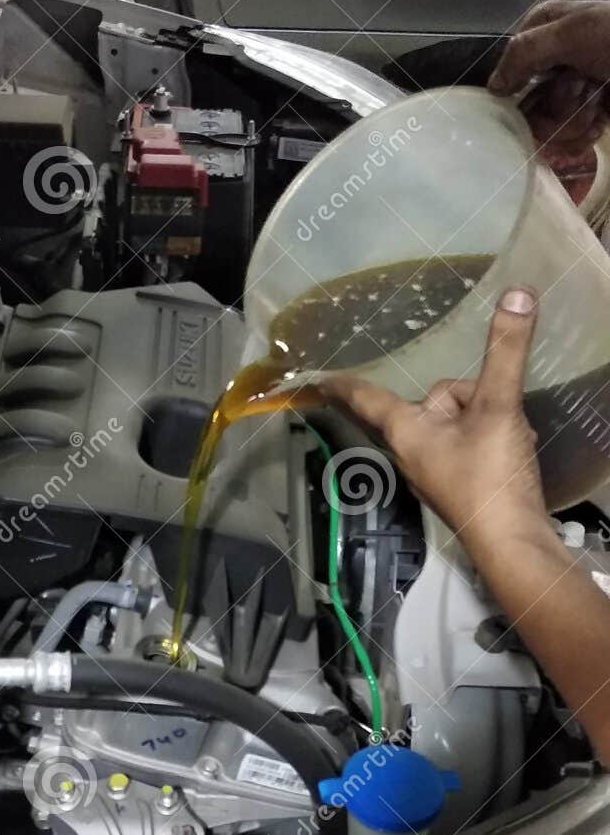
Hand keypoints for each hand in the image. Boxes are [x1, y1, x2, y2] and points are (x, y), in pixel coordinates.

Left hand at [319, 289, 545, 549]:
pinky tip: (512, 449)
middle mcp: (410, 453)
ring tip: (508, 434)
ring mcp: (434, 472)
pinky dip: (490, 438)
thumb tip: (517, 293)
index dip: (345, 384)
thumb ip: (506, 351)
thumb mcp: (500, 407)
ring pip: (455, 422)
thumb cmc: (490, 476)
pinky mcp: (459, 486)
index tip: (318, 378)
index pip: (368, 398)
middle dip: (461, 398)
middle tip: (489, 408)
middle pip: (432, 403)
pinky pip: (468, 443)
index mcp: (406, 432)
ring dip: (483, 417)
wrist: (512, 541)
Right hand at [489, 0, 609, 152]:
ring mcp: (576, 87)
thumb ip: (526, 53)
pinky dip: (587, 132)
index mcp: (546, 29)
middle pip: (529, 104)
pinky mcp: (594, 110)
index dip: (519, 90)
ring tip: (598, 99)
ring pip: (552, 123)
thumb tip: (492, 87)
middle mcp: (557, 58)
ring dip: (576, 118)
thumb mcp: (572, 32)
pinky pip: (574, 135)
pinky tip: (601, 120)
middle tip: (580, 90)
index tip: (538, 90)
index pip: (509, 71)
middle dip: (554, 107)